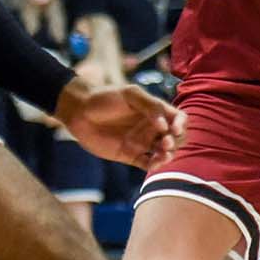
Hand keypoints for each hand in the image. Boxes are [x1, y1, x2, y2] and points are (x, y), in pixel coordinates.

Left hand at [56, 80, 186, 169]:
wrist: (79, 111)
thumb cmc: (104, 98)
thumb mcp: (130, 95)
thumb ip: (151, 106)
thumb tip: (165, 126)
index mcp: (155, 112)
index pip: (178, 119)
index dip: (181, 125)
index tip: (173, 129)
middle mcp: (151, 128)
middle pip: (176, 138)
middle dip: (176, 141)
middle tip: (165, 142)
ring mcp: (142, 142)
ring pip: (165, 152)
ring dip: (169, 154)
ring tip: (163, 154)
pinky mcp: (130, 155)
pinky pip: (148, 163)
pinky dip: (156, 165)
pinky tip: (155, 162)